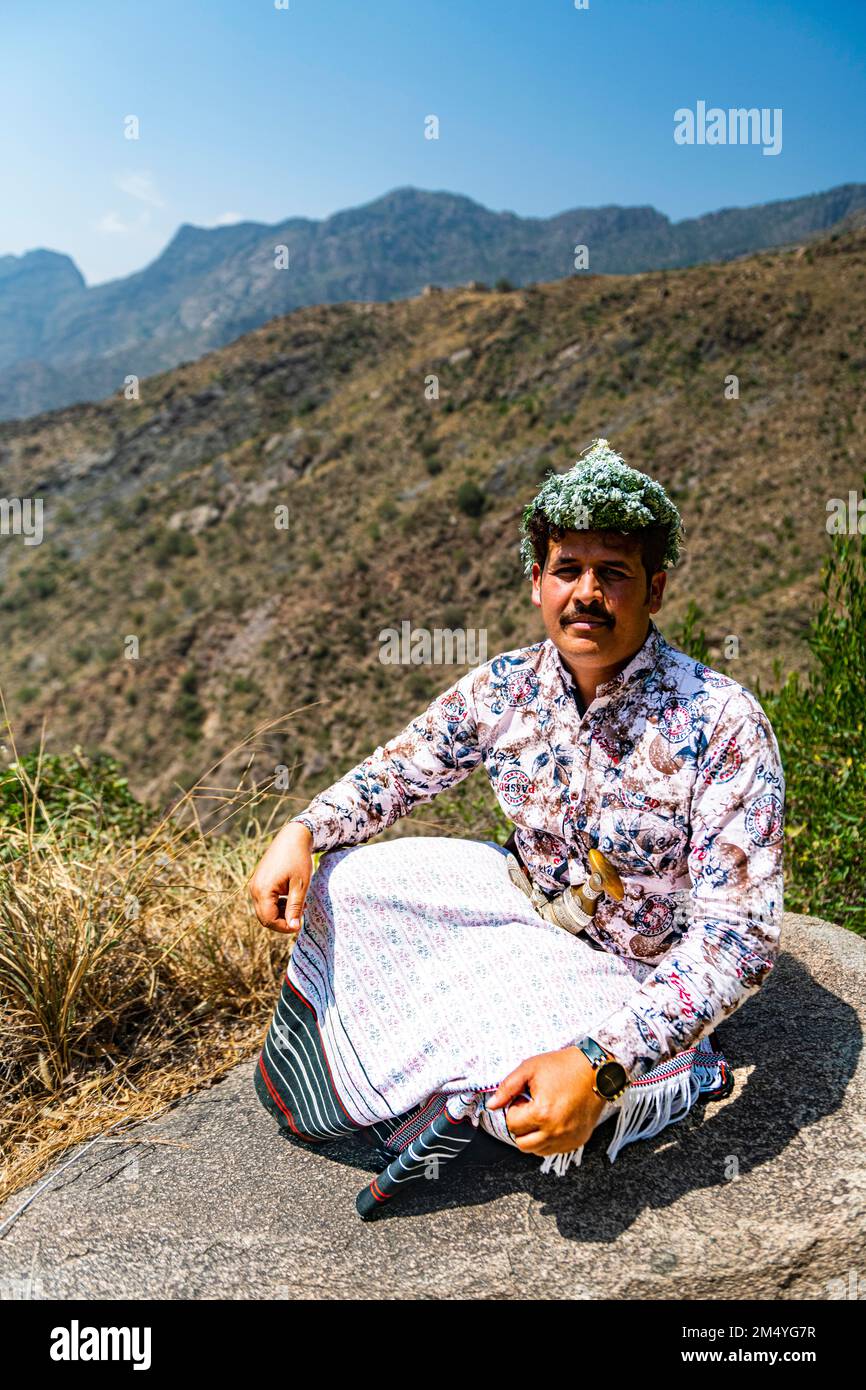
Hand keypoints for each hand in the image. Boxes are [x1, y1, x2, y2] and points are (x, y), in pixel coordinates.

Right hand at [248, 820, 313, 933]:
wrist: (292, 837)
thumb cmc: (298, 860)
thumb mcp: (300, 886)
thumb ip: (295, 908)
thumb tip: (293, 928)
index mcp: (263, 890)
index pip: (269, 920)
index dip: (284, 927)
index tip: (299, 924)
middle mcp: (255, 889)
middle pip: (265, 917)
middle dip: (282, 921)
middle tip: (300, 916)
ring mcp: (255, 885)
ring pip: (265, 910)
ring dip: (280, 913)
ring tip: (299, 906)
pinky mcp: (259, 882)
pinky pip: (265, 901)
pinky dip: (277, 904)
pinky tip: (291, 898)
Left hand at [486, 1046, 608, 1155]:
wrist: (597, 1070)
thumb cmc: (563, 1066)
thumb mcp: (530, 1068)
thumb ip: (507, 1087)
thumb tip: (491, 1105)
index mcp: (542, 1113)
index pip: (512, 1124)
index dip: (513, 1108)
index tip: (523, 1098)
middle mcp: (555, 1131)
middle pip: (521, 1143)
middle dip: (520, 1126)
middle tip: (529, 1108)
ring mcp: (568, 1139)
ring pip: (536, 1150)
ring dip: (533, 1136)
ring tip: (541, 1114)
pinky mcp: (578, 1141)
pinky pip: (554, 1150)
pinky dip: (548, 1139)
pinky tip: (553, 1121)